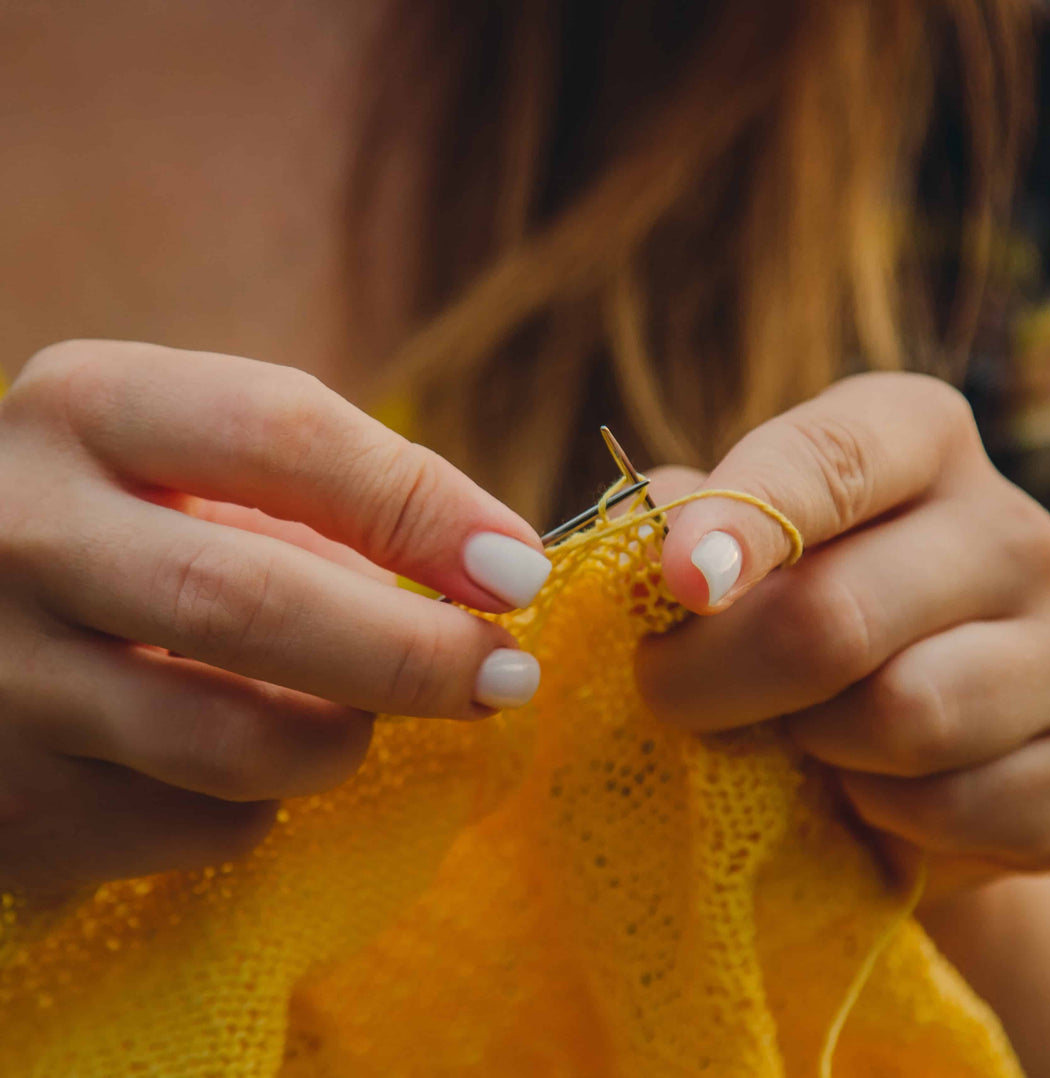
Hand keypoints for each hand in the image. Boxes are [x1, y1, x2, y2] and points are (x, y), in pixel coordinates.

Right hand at [0, 340, 550, 890]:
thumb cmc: (125, 529)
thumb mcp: (195, 466)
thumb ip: (327, 496)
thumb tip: (492, 570)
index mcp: (90, 409)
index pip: (285, 434)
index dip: (421, 507)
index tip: (516, 569)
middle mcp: (19, 532)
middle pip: (254, 600)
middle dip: (414, 653)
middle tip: (506, 676)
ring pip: (236, 742)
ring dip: (343, 735)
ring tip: (360, 711)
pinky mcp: (10, 809)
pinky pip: (201, 827)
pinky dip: (266, 802)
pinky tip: (243, 757)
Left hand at [637, 372, 1049, 894]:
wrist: (894, 727)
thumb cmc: (790, 604)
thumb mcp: (727, 538)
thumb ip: (679, 519)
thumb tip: (643, 530)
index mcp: (917, 439)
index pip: (828, 461)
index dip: (740, 520)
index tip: (680, 581)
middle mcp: (1010, 529)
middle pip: (835, 617)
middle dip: (713, 677)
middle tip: (666, 690)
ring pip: (901, 717)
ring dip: (807, 744)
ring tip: (790, 728)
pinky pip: (950, 807)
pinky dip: (879, 812)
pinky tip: (865, 781)